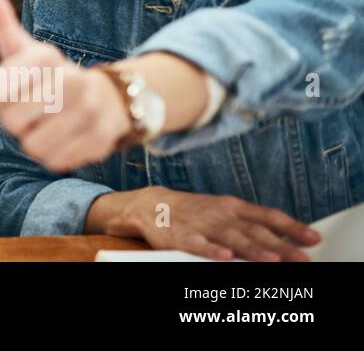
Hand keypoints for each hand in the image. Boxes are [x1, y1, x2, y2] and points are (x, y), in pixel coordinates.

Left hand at [0, 0, 131, 172]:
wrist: (108, 98)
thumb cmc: (50, 75)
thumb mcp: (22, 46)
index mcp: (45, 56)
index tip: (15, 89)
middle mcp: (71, 79)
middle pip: (12, 123)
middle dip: (16, 123)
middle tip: (32, 111)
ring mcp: (90, 110)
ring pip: (34, 146)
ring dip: (35, 141)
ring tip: (48, 123)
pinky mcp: (102, 139)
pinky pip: (57, 161)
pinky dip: (56, 155)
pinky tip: (66, 137)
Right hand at [101, 187, 319, 261]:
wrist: (150, 204)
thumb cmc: (193, 211)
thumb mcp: (223, 210)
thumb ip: (250, 222)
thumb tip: (285, 236)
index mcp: (233, 207)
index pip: (268, 215)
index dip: (292, 226)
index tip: (314, 238)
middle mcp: (221, 215)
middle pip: (255, 230)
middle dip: (281, 246)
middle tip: (303, 259)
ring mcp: (202, 225)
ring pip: (231, 238)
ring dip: (253, 249)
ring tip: (273, 260)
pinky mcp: (181, 236)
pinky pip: (199, 244)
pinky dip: (212, 251)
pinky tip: (225, 257)